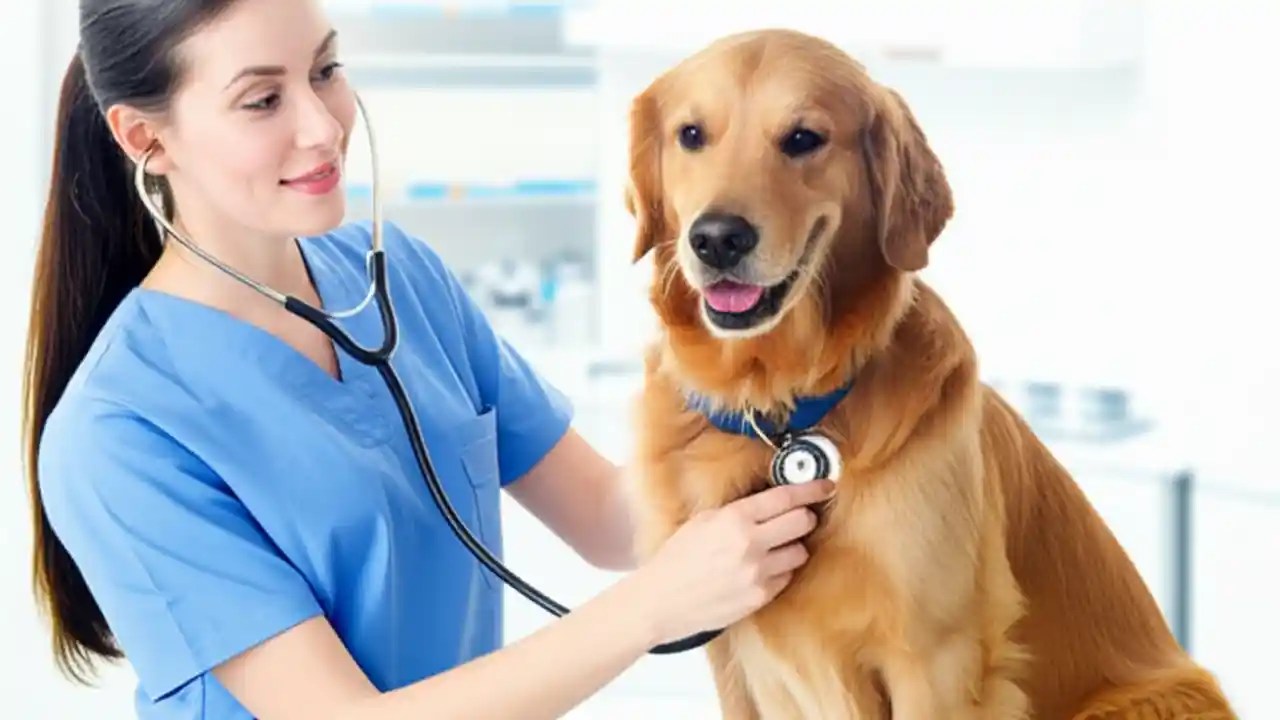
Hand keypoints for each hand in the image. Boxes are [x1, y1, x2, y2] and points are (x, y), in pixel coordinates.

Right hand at [625, 479, 835, 645]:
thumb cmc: (678, 557)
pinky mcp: (760, 597)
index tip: (825, 485)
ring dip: (792, 547)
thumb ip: (739, 510)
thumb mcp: (703, 520)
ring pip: (800, 552)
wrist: (662, 600)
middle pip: (803, 522)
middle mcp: (750, 544)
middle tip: (796, 518)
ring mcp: (758, 573)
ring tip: (772, 549)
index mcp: (734, 518)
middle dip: (804, 517)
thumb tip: (772, 500)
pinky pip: (787, 577)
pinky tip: (760, 570)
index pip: (786, 498)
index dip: (811, 488)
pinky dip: (780, 571)